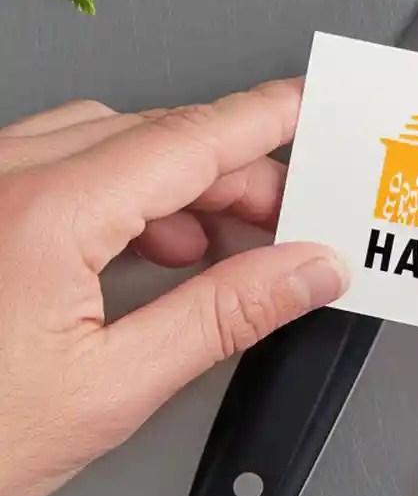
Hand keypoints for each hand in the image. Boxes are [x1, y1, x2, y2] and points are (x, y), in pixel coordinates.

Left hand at [0, 80, 347, 495]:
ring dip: (180, 183)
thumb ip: (223, 317)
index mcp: (42, 215)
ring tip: (226, 244)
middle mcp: (1, 181)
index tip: (310, 107)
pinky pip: (62, 163)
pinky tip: (153, 245)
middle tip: (291, 222)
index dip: (262, 119)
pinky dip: (126, 192)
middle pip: (155, 138)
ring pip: (109, 143)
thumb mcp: (111, 388)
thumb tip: (305, 273)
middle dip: (235, 174)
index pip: (187, 139)